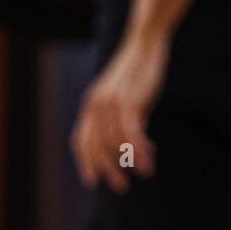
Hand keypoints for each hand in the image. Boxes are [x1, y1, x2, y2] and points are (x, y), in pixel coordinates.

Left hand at [70, 33, 165, 192]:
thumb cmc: (138, 70)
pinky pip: (131, 135)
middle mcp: (96, 105)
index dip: (85, 162)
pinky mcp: (130, 102)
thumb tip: (135, 143)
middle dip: (109, 169)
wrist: (145, 44)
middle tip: (122, 185)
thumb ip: (124, 117)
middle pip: (97, 147)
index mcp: (91, 104)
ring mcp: (112, 104)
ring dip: (130, 162)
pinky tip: (149, 159)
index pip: (81, 140)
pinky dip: (140, 151)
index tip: (92, 181)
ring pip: (116, 144)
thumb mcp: (126, 95)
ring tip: (146, 172)